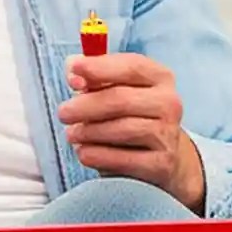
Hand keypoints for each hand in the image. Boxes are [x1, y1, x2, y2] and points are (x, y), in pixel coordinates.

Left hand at [57, 52, 206, 211]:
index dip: (100, 67)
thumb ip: (91, 77)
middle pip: (121, 99)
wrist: (161, 156)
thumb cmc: (128, 115)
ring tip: (72, 134)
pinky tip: (84, 152)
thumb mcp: (113, 89)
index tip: (74, 69)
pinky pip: (122, 159)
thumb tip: (73, 70)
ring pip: (121, 129)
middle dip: (86, 106)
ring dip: (89, 132)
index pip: (131, 66)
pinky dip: (96, 155)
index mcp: (159, 77)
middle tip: (63, 113)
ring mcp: (167, 134)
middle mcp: (169, 103)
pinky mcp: (161, 164)